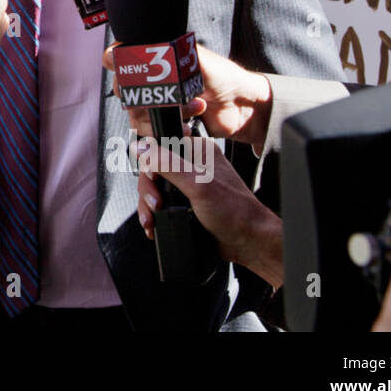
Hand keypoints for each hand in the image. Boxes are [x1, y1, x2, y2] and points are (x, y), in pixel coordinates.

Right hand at [104, 42, 273, 150]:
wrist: (243, 107)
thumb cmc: (223, 77)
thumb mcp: (196, 59)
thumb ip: (170, 54)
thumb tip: (148, 50)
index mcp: (153, 58)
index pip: (117, 56)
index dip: (115, 61)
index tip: (126, 66)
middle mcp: (149, 81)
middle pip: (123, 89)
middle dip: (143, 94)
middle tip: (166, 93)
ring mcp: (155, 104)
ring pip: (135, 115)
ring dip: (162, 113)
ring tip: (191, 108)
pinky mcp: (164, 125)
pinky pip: (151, 133)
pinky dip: (168, 131)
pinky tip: (189, 126)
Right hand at [134, 137, 284, 288]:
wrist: (249, 242)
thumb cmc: (234, 212)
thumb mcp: (198, 185)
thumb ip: (169, 165)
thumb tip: (140, 148)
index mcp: (198, 152)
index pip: (159, 148)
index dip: (149, 166)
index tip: (153, 184)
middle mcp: (192, 165)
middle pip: (153, 171)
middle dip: (148, 192)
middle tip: (155, 206)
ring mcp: (189, 186)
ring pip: (155, 189)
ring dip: (148, 206)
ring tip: (152, 222)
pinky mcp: (186, 204)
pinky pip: (162, 204)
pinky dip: (154, 215)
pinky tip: (155, 225)